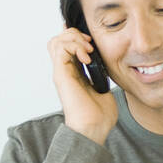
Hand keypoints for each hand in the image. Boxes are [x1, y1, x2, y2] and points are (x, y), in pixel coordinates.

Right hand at [48, 27, 116, 144]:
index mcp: (74, 73)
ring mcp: (61, 72)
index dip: (77, 38)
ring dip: (74, 39)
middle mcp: (64, 71)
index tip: (93, 45)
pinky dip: (74, 46)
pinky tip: (87, 57)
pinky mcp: (61, 75)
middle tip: (89, 45)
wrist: (94, 128)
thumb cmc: (99, 115)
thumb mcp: (103, 86)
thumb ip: (101, 74)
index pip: (66, 46)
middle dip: (74, 35)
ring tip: (88, 50)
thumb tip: (106, 64)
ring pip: (56, 41)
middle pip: (58, 40)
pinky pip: (59, 49)